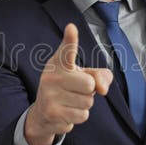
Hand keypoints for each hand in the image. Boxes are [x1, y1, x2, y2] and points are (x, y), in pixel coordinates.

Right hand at [25, 23, 112, 144]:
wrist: (42, 113)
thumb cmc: (68, 88)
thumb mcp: (84, 77)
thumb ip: (101, 76)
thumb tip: (102, 89)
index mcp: (59, 63)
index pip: (67, 49)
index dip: (71, 39)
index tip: (72, 28)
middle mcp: (52, 77)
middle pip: (89, 85)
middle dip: (89, 91)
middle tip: (76, 90)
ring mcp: (50, 96)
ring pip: (87, 102)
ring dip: (84, 105)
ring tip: (70, 101)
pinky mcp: (53, 114)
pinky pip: (82, 116)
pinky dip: (78, 116)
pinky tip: (65, 112)